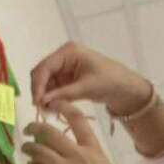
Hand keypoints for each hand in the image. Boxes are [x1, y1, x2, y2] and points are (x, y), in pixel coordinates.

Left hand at [21, 110, 138, 163]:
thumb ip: (86, 159)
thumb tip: (68, 157)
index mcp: (95, 150)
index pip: (78, 120)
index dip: (64, 107)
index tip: (54, 103)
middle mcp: (79, 156)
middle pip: (51, 134)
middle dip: (36, 129)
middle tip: (29, 130)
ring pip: (41, 152)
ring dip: (30, 149)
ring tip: (26, 149)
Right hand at [29, 42, 153, 115]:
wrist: (125, 88)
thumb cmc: (110, 81)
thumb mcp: (87, 87)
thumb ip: (63, 93)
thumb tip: (42, 101)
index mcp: (68, 52)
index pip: (45, 67)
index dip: (38, 85)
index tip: (37, 102)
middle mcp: (63, 57)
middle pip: (41, 74)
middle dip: (40, 91)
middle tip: (40, 109)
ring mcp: (64, 68)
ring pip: (45, 83)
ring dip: (45, 97)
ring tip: (48, 112)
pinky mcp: (66, 79)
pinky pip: (52, 89)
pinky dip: (51, 99)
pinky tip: (52, 109)